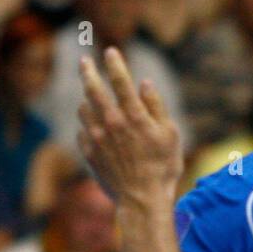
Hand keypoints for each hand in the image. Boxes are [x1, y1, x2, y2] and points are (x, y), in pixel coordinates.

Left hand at [77, 48, 182, 202]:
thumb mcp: (170, 136)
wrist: (142, 200)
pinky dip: (87, 125)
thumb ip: (156, 107)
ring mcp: (97, 137)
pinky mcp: (89, 152)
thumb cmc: (162, 168)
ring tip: (91, 99)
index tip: (111, 51)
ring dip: (87, 100)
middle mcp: (111, 122)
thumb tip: (145, 83)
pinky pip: (82, 131)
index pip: (120, 80)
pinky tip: (93, 128)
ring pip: (84, 109)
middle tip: (83, 60)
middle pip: (93, 88)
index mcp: (133, 115)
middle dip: (87, 71)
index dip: (115, 63)